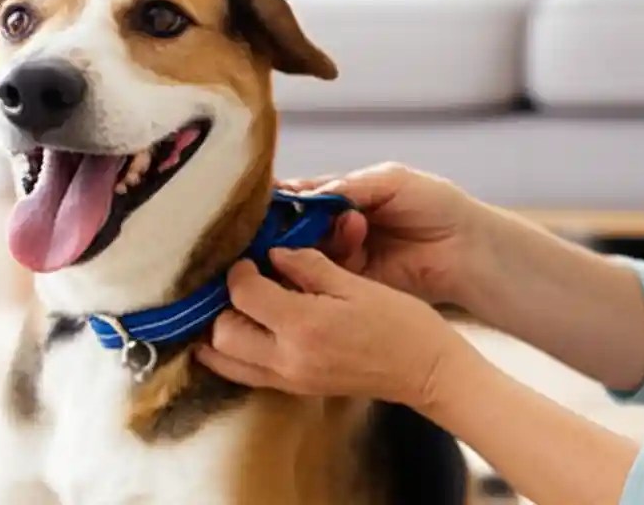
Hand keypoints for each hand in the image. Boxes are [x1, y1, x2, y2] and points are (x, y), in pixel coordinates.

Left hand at [196, 248, 472, 407]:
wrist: (425, 370)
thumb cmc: (399, 323)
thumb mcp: (356, 283)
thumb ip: (309, 266)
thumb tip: (273, 253)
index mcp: (304, 326)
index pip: (243, 296)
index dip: (239, 272)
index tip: (250, 259)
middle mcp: (289, 359)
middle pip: (221, 336)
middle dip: (220, 305)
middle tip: (240, 283)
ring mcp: (290, 380)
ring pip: (225, 363)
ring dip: (218, 334)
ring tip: (232, 308)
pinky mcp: (296, 389)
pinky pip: (246, 374)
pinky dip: (234, 354)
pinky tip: (249, 331)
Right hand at [280, 162, 492, 308]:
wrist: (467, 248)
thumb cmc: (437, 205)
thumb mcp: (391, 181)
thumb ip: (348, 186)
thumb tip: (304, 193)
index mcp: (345, 196)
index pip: (302, 194)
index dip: (284, 196)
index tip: (267, 197)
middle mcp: (339, 226)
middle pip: (298, 225)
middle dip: (296, 221)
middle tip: (299, 218)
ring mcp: (345, 256)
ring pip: (310, 250)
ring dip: (324, 237)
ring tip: (355, 226)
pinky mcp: (355, 283)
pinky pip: (328, 275)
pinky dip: (331, 262)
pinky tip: (349, 247)